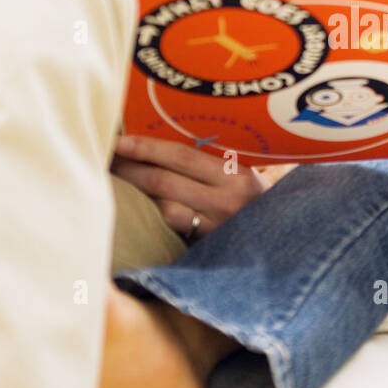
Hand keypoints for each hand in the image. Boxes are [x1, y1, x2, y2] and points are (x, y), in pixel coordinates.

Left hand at [111, 134, 267, 239]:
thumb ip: (211, 162)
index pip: (182, 155)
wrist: (285, 239)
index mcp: (236, 173)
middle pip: (165, 181)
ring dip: (134, 196)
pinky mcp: (208, 247)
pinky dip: (150, 219)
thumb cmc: (255, 199)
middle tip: (102, 160)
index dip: (146, 147)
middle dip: (128, 170)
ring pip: (163, 208)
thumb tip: (161, 140)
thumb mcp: (244, 173)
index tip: (118, 141)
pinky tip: (134, 211)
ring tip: (111, 184)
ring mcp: (216, 227)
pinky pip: (171, 231)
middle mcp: (227, 200)